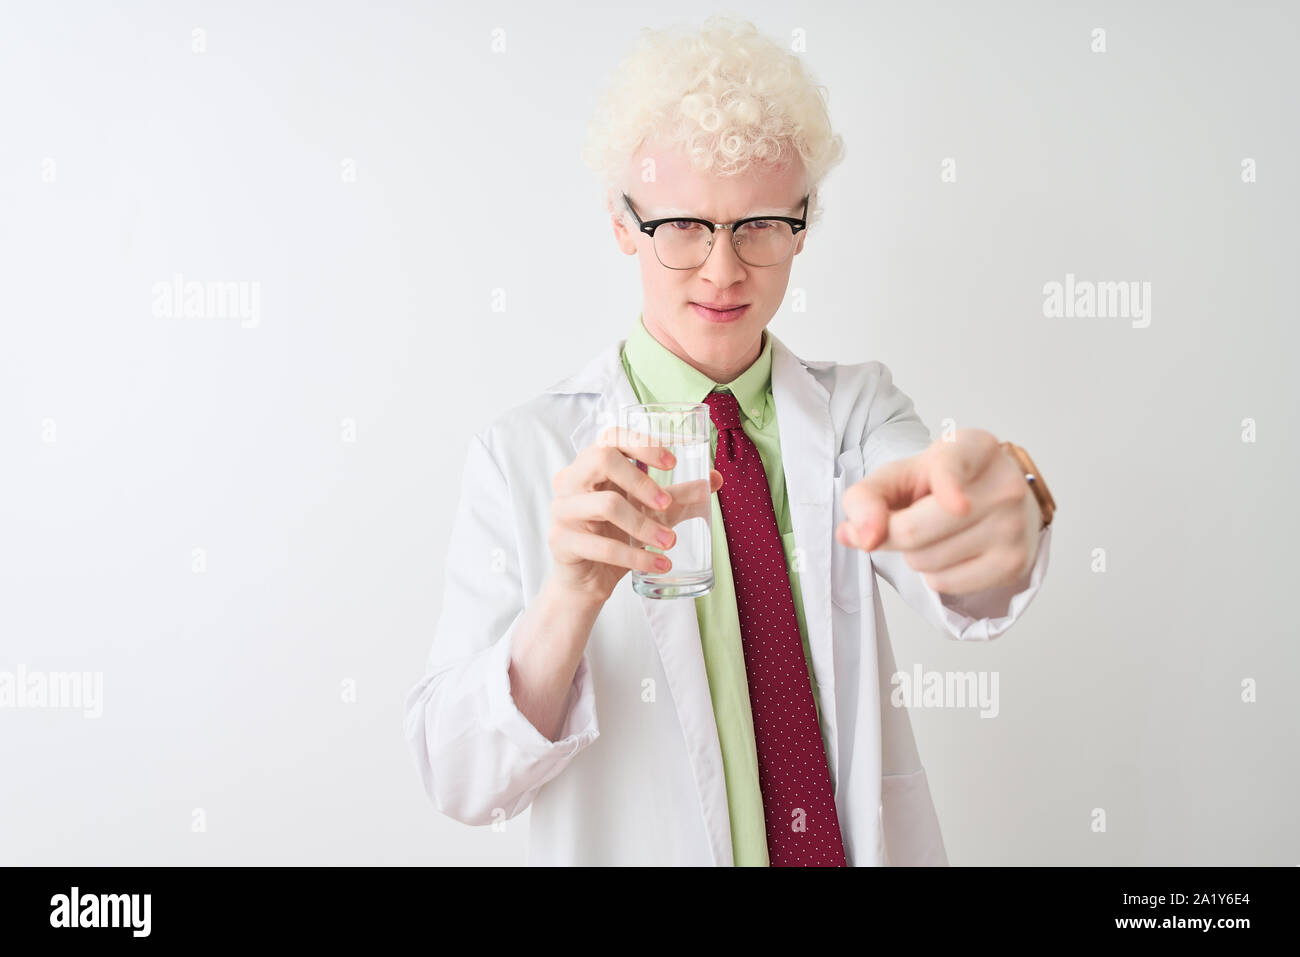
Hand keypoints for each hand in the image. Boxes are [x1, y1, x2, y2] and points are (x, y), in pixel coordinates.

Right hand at [548, 426, 723, 606]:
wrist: (586, 580)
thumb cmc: (613, 535)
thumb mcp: (650, 512)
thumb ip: (678, 495)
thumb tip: (714, 479)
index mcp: (591, 465)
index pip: (611, 437)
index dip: (642, 444)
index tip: (673, 462)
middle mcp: (571, 480)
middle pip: (602, 459)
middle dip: (641, 481)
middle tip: (666, 503)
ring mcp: (562, 510)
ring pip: (605, 504)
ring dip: (644, 525)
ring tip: (670, 542)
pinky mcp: (561, 541)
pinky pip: (602, 546)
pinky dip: (637, 557)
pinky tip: (661, 565)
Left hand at [835, 429, 1041, 595]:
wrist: (992, 501)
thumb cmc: (938, 485)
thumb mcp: (899, 476)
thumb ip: (865, 497)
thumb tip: (858, 536)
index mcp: (974, 447)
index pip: (954, 468)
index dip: (948, 487)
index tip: (957, 504)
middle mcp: (1003, 484)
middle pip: (916, 531)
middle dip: (891, 533)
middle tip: (902, 520)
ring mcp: (1014, 527)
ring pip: (927, 561)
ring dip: (915, 555)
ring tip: (936, 532)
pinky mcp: (1015, 564)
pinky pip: (946, 584)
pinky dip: (935, 574)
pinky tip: (952, 551)